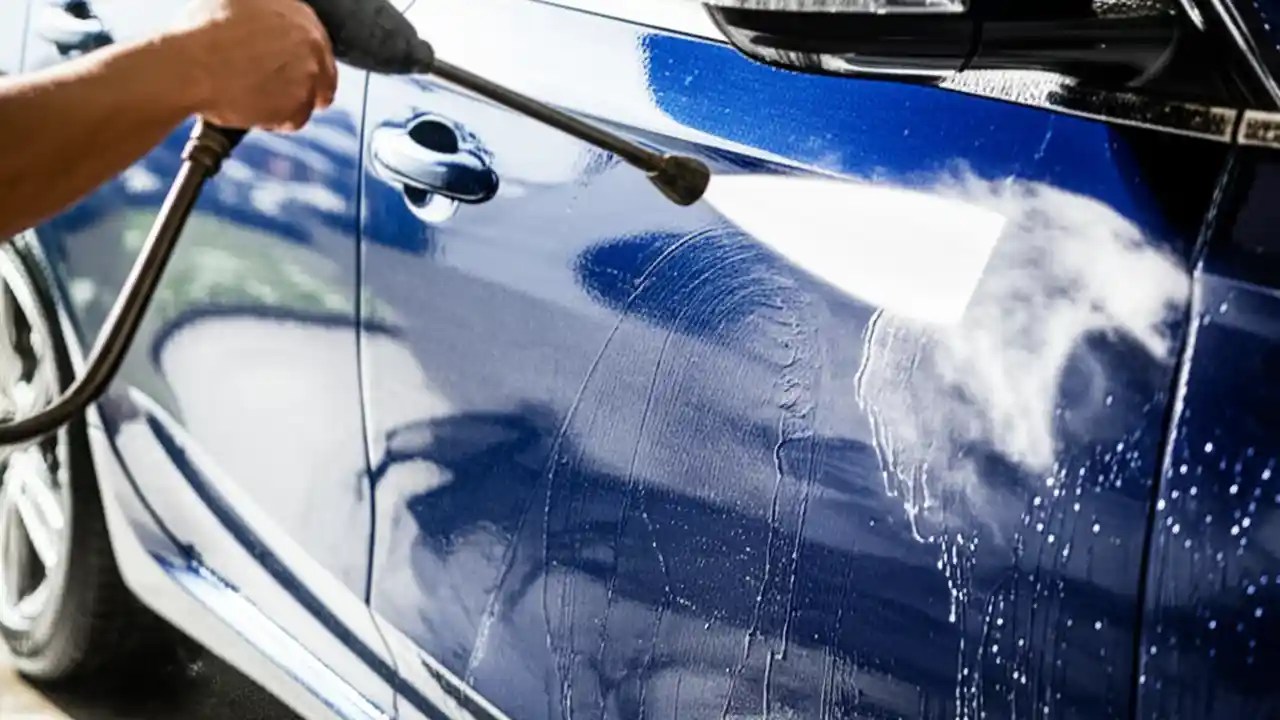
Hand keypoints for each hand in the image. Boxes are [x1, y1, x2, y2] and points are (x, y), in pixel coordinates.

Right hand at [176, 0, 337, 131]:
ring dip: (288, 104)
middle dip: (310, 87)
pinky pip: (295, 119)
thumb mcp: (231, 4)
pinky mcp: (300, 102)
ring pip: (310, 98)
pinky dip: (276, 121)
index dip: (307, 59)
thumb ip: (259, 16)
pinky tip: (253, 113)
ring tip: (254, 102)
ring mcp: (308, 71)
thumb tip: (257, 24)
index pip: (316, 39)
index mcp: (294, 10)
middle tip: (292, 98)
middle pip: (323, 71)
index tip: (299, 71)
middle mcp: (309, 37)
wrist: (189, 67)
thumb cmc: (196, 35)